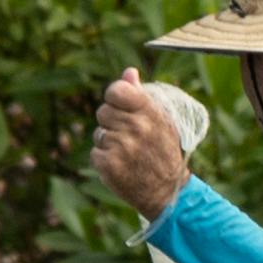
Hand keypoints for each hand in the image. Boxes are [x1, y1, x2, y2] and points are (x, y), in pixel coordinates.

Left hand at [91, 71, 196, 219]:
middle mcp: (136, 127)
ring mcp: (122, 146)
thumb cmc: (162, 151)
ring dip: (108, 143)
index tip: (120, 107)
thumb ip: (140, 95)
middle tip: (128, 137)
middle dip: (111, 123)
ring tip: (127, 153)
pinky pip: (95, 152)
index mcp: (149, 112)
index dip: (114, 98)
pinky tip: (121, 165)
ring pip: (99, 133)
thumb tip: (128, 72)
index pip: (117, 90)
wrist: (167, 190)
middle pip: (103, 111)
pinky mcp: (110, 164)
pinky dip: (104, 159)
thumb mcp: (160, 120)